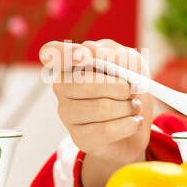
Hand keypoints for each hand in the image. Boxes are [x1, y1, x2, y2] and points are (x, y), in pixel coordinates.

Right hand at [40, 38, 152, 167]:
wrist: (135, 122)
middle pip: (86, 84)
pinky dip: (129, 125)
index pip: (51, 52)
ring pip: (101, 109)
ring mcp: (67, 114)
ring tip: (134, 106)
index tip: (85, 56)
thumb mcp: (130, 63)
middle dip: (120, 86)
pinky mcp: (79, 137)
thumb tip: (91, 49)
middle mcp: (62, 87)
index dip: (65, 53)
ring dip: (128, 107)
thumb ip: (114, 52)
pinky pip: (106, 130)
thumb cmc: (127, 88)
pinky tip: (134, 122)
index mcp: (71, 63)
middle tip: (133, 89)